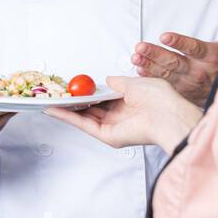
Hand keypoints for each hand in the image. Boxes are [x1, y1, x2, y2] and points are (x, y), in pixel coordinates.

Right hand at [46, 75, 202, 153]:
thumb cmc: (161, 99)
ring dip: (65, 109)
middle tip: (54, 93)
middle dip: (71, 101)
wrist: (169, 115)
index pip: (101, 98)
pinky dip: (68, 117)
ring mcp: (112, 127)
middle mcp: (119, 117)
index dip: (85, 92)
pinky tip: (54, 109)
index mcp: (128, 104)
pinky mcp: (108, 136)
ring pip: (83, 117)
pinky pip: (84, 124)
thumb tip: (106, 80)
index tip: (71, 85)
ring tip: (47, 99)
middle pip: (89, 109)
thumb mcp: (136, 83)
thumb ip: (118, 83)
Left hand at [132, 32, 217, 105]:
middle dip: (156, 54)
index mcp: (214, 56)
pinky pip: (165, 84)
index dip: (180, 42)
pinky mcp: (184, 92)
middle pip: (176, 62)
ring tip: (135, 57)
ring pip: (167, 74)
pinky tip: (139, 70)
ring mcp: (191, 84)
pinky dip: (151, 78)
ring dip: (149, 65)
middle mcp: (202, 71)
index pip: (195, 48)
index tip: (165, 36)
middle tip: (140, 47)